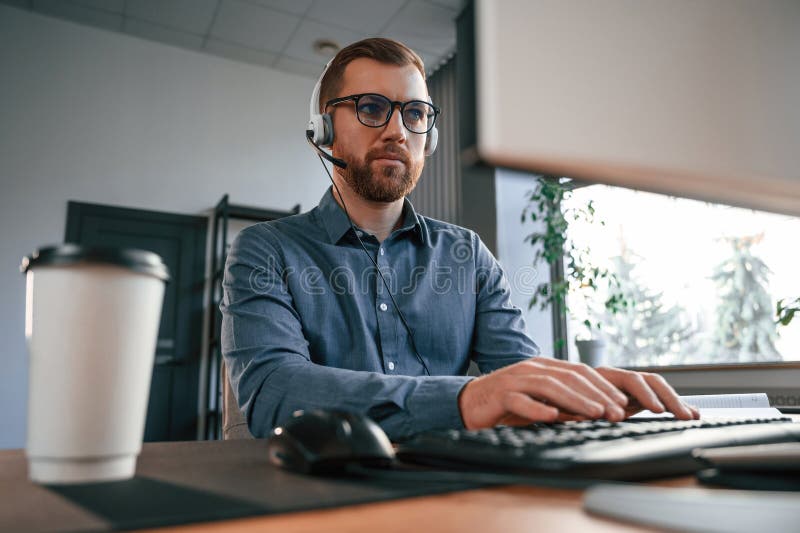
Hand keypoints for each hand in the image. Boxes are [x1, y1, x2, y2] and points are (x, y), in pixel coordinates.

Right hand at [457, 357, 699, 429]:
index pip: (581, 373)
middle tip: (618, 411)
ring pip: (551, 386)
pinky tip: (553, 417)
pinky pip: (521, 400)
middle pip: (571, 377)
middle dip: (598, 394)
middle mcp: (533, 368)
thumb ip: (564, 402)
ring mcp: (516, 379)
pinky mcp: (500, 394)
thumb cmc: (507, 404)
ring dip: (576, 400)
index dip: (604, 388)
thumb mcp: (540, 401)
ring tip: (596, 413)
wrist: (469, 403)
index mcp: (546, 368)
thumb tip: (595, 412)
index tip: (624, 405)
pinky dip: (538, 408)